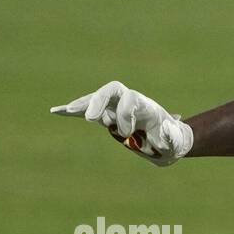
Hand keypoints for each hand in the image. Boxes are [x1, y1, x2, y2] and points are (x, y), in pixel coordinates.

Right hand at [51, 81, 193, 165]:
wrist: (168, 141)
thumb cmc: (172, 142)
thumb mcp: (176, 142)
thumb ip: (173, 135)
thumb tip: (168, 126)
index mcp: (146, 106)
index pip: (130, 98)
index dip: (124, 114)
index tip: (127, 134)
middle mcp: (129, 102)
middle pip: (110, 91)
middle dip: (98, 101)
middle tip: (91, 119)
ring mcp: (116, 108)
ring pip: (96, 100)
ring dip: (81, 105)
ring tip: (65, 111)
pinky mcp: (107, 116)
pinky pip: (88, 110)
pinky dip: (74, 111)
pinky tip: (57, 111)